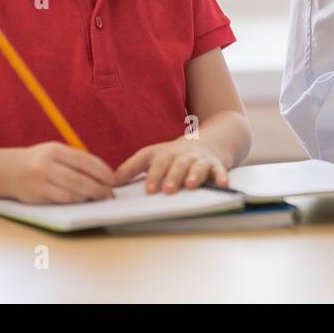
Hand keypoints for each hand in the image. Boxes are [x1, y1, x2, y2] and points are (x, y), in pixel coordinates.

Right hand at [8, 142, 115, 203]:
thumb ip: (75, 159)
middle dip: (98, 188)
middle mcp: (47, 165)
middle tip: (109, 193)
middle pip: (80, 179)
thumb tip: (103, 172)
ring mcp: (40, 181)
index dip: (102, 171)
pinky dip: (76, 202)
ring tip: (99, 198)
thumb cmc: (39, 161)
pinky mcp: (36, 196)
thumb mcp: (54, 152)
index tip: (113, 179)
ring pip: (72, 193)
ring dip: (89, 197)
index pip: (84, 161)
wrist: (8, 170)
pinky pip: (61, 201)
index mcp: (55, 150)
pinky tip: (83, 201)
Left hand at [114, 138, 230, 193]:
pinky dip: (221, 176)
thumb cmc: (172, 155)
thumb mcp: (151, 157)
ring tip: (190, 185)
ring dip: (194, 175)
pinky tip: (223, 184)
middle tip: (168, 189)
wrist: (206, 142)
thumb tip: (110, 182)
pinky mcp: (215, 165)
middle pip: (177, 164)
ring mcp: (199, 159)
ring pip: (197, 166)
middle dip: (172, 176)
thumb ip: (131, 169)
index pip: (156, 162)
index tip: (149, 189)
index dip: (153, 175)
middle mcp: (181, 155)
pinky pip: (219, 170)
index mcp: (164, 153)